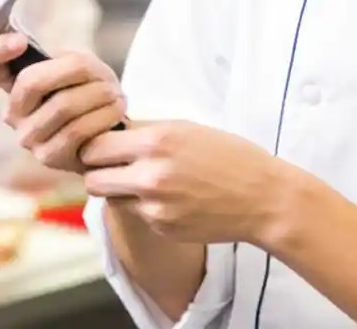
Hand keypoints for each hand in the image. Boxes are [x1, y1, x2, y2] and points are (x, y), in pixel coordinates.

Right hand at [0, 34, 125, 173]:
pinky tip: (115, 111)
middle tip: (103, 74)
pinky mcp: (48, 157)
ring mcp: (27, 137)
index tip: (20, 41)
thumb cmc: (89, 92)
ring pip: (61, 105)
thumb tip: (47, 58)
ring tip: (115, 93)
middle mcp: (12, 112)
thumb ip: (59, 58)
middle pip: (31, 81)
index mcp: (11, 84)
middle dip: (75, 71)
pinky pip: (77, 129)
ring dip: (98, 94)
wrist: (112, 132)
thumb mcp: (76, 66)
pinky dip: (103, 115)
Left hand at [81, 121, 309, 246]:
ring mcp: (155, 207)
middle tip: (113, 167)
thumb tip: (110, 129)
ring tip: (145, 181)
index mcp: (155, 142)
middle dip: (98, 172)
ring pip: (111, 199)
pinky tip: (172, 198)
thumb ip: (145, 130)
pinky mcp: (162, 228)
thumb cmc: (229, 156)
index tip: (104, 145)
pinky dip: (145, 207)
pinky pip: (136, 215)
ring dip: (119, 191)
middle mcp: (150, 176)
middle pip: (92, 179)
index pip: (94, 146)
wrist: (264, 198)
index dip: (95, 146)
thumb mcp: (186, 128)